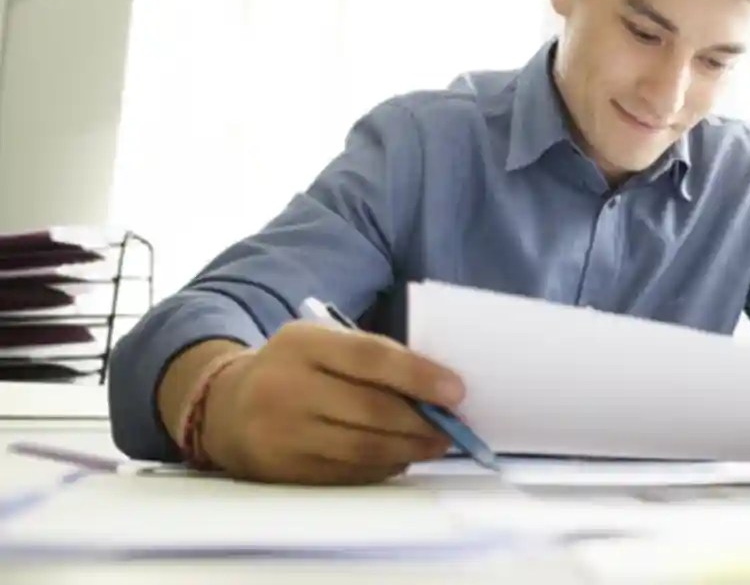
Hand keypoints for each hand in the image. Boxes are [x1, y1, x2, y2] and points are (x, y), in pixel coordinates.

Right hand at [198, 322, 464, 484]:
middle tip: (452, 427)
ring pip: (363, 448)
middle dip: (422, 422)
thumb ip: (373, 357)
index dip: (418, 376)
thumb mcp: (322, 343)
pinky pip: (347, 473)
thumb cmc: (294, 369)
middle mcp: (286, 387)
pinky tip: (400, 458)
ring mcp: (281, 433)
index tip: (456, 392)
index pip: (370, 358)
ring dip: (409, 449)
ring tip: (434, 444)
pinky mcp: (283, 469)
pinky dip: (382, 467)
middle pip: (371, 410)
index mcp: (301, 343)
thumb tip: (436, 388)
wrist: (226, 407)